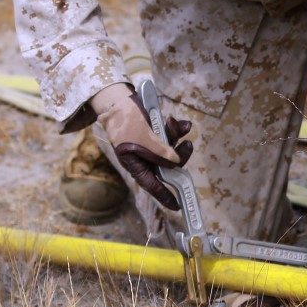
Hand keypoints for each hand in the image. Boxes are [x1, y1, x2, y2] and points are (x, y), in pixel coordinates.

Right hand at [90, 82, 192, 210]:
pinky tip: (178, 121)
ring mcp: (152, 145)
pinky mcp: (157, 132)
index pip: (153, 185)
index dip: (165, 195)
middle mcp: (146, 157)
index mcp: (136, 165)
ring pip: (173, 148)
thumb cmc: (125, 122)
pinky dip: (177, 128)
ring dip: (177, 136)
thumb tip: (176, 164)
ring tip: (175, 124)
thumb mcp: (142, 139)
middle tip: (187, 146)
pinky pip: (172, 134)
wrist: (119, 100)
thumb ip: (159, 152)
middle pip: (169, 165)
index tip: (177, 206)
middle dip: (180, 155)